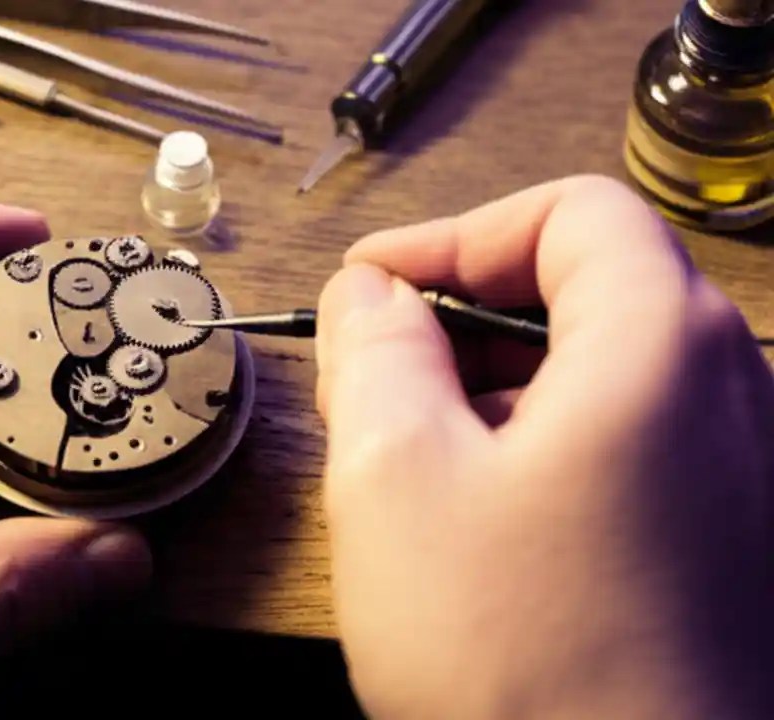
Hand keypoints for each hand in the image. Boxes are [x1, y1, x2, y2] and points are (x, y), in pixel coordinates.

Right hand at [316, 176, 771, 718]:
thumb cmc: (529, 665)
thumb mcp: (396, 480)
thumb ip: (373, 354)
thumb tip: (369, 295)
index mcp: (661, 346)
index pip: (568, 212)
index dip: (451, 236)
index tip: (370, 289)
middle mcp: (734, 394)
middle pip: (588, 287)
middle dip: (463, 318)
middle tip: (374, 378)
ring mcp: (746, 473)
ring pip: (605, 374)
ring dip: (497, 389)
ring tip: (414, 463)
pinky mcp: (733, 541)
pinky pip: (632, 447)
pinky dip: (546, 448)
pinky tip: (482, 526)